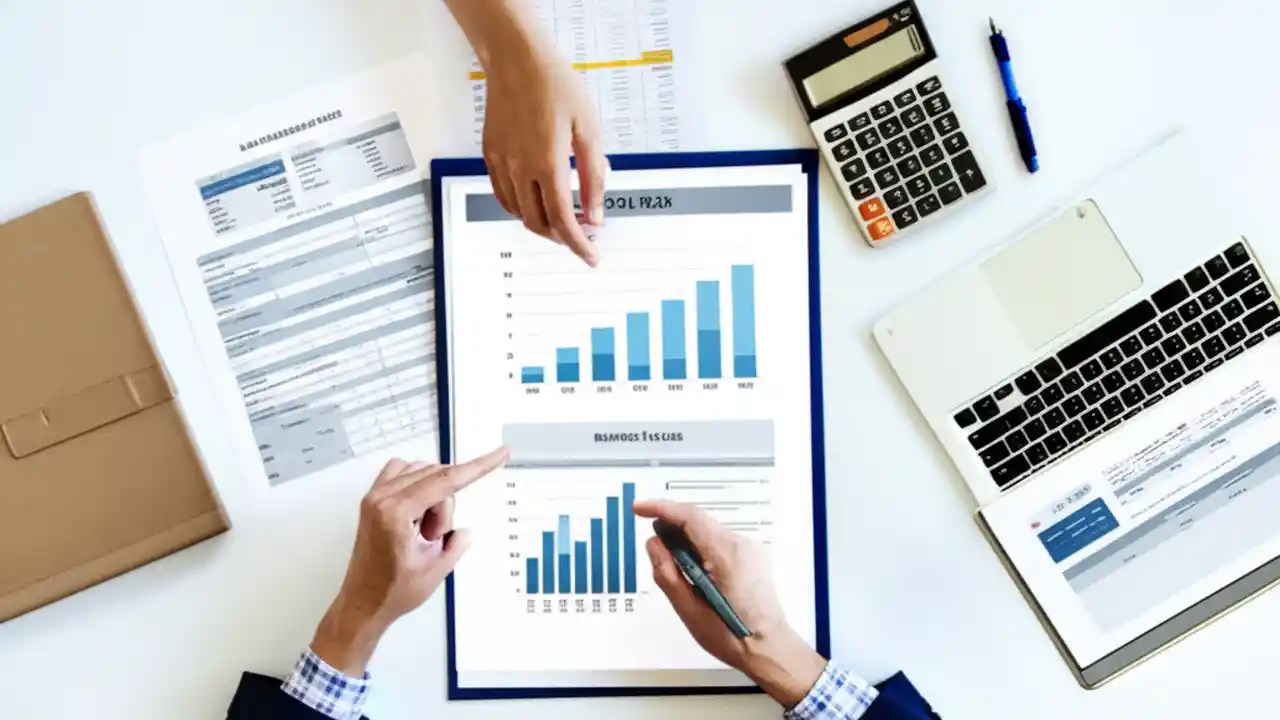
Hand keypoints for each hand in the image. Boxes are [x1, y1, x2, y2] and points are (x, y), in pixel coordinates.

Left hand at [311, 447, 509, 674]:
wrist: (362, 604)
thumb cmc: (389, 592)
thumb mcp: (435, 572)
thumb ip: (456, 544)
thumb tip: (463, 530)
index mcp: (396, 514)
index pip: (445, 481)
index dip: (477, 467)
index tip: (497, 455)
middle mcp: (381, 499)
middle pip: (435, 477)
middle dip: (445, 506)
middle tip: (436, 538)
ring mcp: (374, 497)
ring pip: (421, 472)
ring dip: (433, 496)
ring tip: (424, 532)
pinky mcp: (371, 500)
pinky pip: (401, 473)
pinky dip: (418, 485)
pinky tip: (419, 512)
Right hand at [481, 37, 606, 265]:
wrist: (518, 59)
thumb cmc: (556, 86)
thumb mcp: (588, 130)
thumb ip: (593, 176)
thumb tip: (595, 213)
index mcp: (548, 163)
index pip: (563, 220)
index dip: (578, 244)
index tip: (591, 257)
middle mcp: (521, 168)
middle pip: (539, 224)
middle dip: (561, 238)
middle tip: (581, 236)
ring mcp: (502, 163)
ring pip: (519, 213)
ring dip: (542, 224)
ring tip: (562, 218)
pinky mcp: (491, 154)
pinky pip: (503, 195)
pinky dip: (520, 208)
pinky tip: (535, 202)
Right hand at [634, 500, 827, 707]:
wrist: (768, 647)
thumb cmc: (733, 635)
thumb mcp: (688, 608)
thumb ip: (667, 572)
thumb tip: (654, 544)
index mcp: (726, 554)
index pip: (689, 516)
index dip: (660, 508)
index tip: (640, 508)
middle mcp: (741, 545)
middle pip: (699, 522)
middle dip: (672, 528)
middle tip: (654, 546)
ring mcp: (750, 549)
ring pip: (708, 532)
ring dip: (687, 542)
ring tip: (675, 568)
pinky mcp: (751, 557)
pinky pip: (720, 542)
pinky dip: (702, 549)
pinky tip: (695, 572)